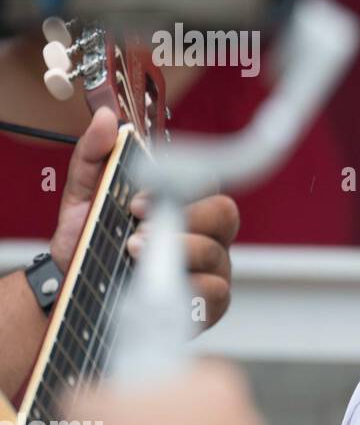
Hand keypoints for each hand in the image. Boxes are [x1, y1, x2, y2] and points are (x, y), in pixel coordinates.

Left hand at [49, 106, 239, 330]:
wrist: (69, 290)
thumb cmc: (87, 243)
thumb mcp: (83, 195)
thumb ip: (94, 155)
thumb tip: (107, 120)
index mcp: (184, 203)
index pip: (205, 182)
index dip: (178, 187)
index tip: (136, 201)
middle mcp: (206, 233)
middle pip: (225, 214)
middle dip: (185, 220)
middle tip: (140, 232)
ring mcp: (211, 269)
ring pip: (217, 253)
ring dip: (177, 253)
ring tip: (136, 256)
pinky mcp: (208, 304)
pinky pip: (216, 293)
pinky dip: (187, 288)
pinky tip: (156, 287)